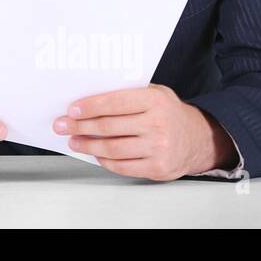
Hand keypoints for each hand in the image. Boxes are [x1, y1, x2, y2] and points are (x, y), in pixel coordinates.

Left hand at [52, 83, 234, 180]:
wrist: (198, 139)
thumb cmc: (168, 112)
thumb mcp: (154, 93)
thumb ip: (127, 92)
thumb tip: (88, 96)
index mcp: (155, 101)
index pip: (114, 102)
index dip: (89, 106)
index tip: (71, 109)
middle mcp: (158, 124)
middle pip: (108, 126)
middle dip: (79, 126)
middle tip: (62, 125)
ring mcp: (159, 148)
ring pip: (112, 148)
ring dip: (87, 145)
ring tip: (74, 141)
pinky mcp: (158, 168)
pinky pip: (123, 166)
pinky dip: (105, 161)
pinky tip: (95, 155)